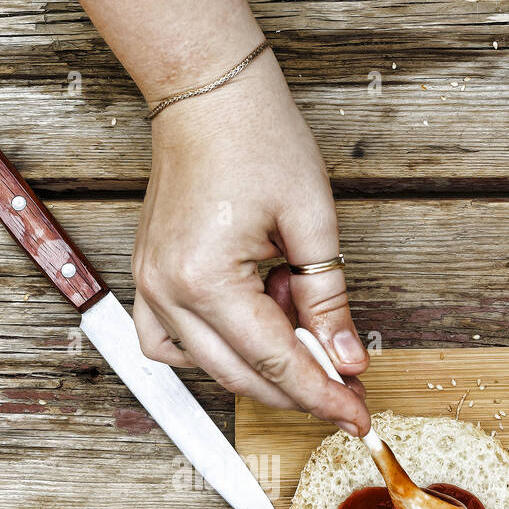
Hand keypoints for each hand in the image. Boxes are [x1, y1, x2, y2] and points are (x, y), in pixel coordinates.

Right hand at [131, 51, 370, 434]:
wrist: (205, 92)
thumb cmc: (257, 136)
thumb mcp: (312, 221)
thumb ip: (329, 299)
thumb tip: (347, 359)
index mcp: (206, 278)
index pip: (277, 362)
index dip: (324, 394)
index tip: (359, 416)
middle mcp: (167, 292)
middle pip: (242, 377)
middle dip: (300, 389)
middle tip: (347, 388)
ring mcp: (150, 288)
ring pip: (208, 368)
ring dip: (260, 368)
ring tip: (296, 320)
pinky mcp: (150, 280)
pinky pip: (173, 344)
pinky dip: (213, 352)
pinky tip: (246, 327)